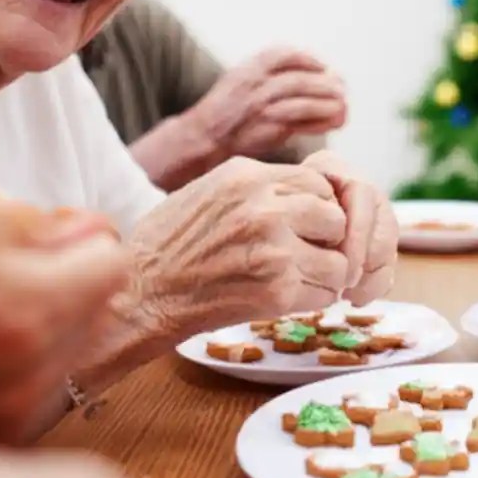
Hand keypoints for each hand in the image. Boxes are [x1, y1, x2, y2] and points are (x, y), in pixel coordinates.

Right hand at [0, 214, 127, 464]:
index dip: (86, 246)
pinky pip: (41, 390)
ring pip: (72, 352)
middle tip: (15, 278)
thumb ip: (29, 233)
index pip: (111, 265)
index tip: (64, 244)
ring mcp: (16, 410)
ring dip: (47, 330)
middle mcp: (30, 368)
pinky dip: (23, 370)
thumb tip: (88, 226)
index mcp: (23, 309)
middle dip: (68, 287)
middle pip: (97, 309)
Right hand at [116, 154, 396, 349]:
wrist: (139, 294)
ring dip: (323, 275)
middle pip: (336, 218)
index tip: (306, 226)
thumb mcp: (210, 192)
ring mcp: (274, 248)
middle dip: (327, 240)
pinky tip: (284, 299)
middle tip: (306, 255)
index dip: (317, 207)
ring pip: (338, 261)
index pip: (318, 182)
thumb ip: (257, 187)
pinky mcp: (277, 290)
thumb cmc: (167, 246)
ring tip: (295, 279)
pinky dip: (311, 301)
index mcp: (247, 176)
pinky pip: (324, 294)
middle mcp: (265, 207)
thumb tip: (307, 192)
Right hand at [187, 47, 346, 158]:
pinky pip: (300, 122)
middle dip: (325, 83)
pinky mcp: (267, 129)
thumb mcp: (242, 78)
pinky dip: (321, 121)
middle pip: (299, 79)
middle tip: (341, 89)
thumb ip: (270, 73)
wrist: (204, 137)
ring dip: (328, 103)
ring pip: (302, 99)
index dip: (308, 59)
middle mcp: (255, 85)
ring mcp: (260, 107)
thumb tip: (317, 72)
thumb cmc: (228, 109)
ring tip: (343, 106)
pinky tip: (334, 121)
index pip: (284, 54)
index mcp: (248, 68)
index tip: (323, 66)